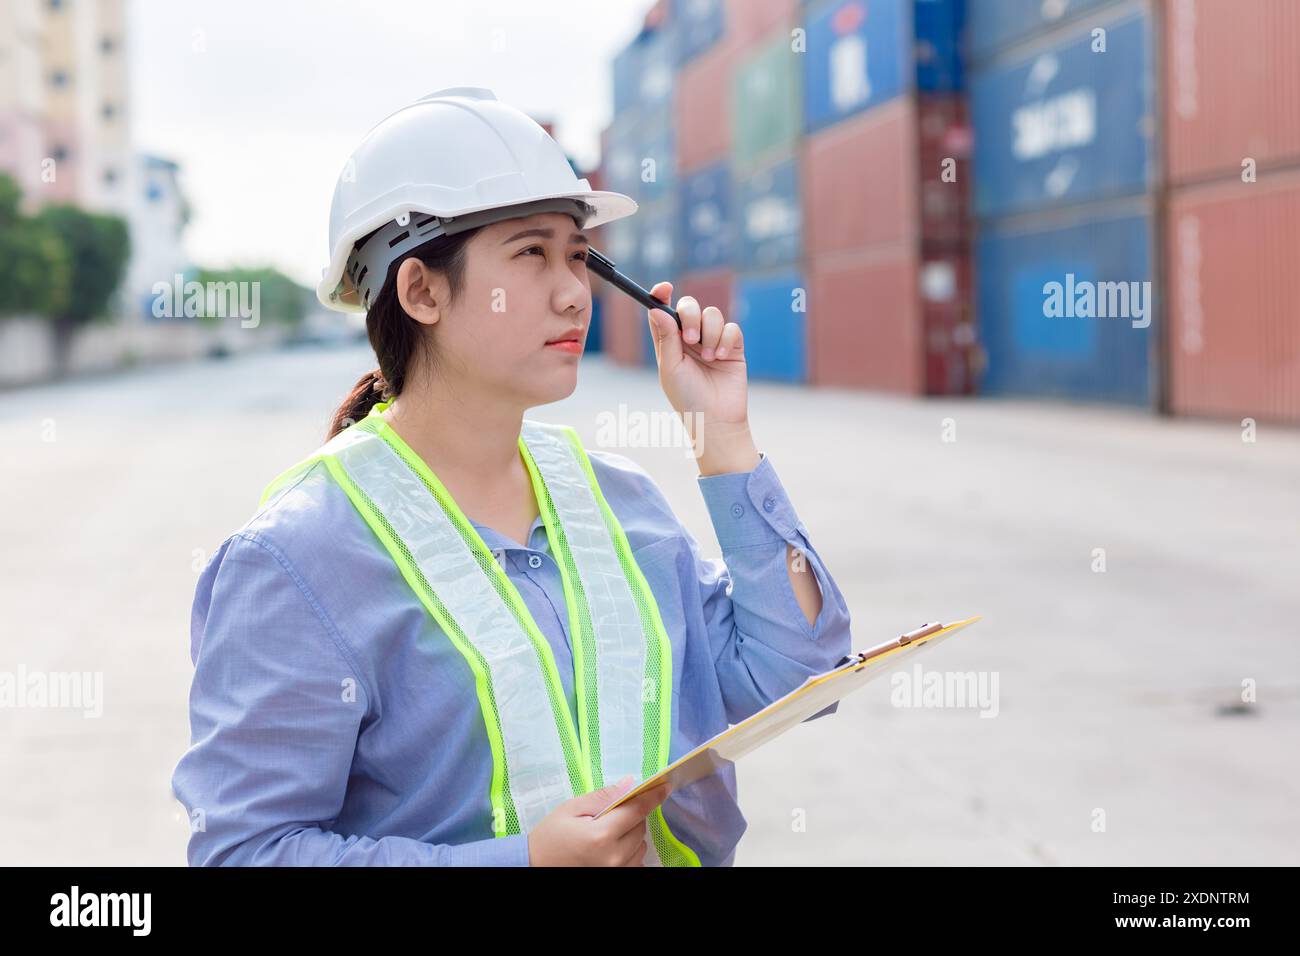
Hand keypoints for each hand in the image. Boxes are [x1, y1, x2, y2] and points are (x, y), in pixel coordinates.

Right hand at [526, 775, 672, 865]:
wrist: (535, 866)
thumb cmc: (551, 836)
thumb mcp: (572, 808)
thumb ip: (603, 797)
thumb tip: (630, 784)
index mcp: (601, 836)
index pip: (637, 810)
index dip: (653, 796)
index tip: (665, 786)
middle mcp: (614, 857)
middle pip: (640, 827)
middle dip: (632, 814)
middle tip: (611, 813)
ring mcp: (617, 872)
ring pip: (641, 845)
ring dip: (632, 834)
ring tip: (607, 832)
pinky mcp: (617, 879)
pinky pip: (636, 862)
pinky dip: (629, 851)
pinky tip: (611, 848)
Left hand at [646, 281, 757, 472]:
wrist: (716, 420)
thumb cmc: (687, 398)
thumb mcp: (671, 368)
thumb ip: (666, 338)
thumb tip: (656, 308)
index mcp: (669, 342)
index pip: (663, 311)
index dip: (662, 295)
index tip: (664, 289)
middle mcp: (689, 339)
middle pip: (689, 306)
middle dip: (690, 316)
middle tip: (690, 339)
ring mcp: (712, 342)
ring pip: (712, 315)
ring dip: (710, 333)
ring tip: (709, 357)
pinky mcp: (733, 348)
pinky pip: (732, 328)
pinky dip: (726, 340)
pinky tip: (722, 358)